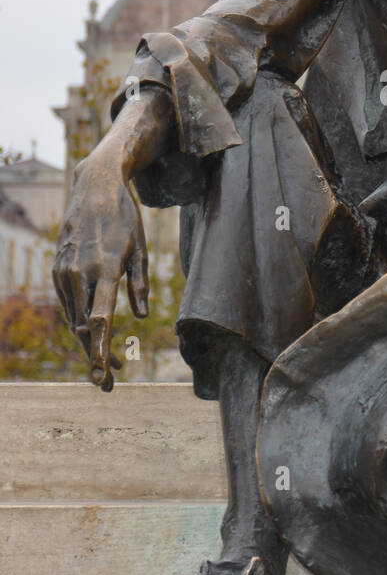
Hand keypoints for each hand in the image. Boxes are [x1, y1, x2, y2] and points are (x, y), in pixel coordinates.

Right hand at [53, 151, 148, 390]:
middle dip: (95, 357)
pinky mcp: (57, 270)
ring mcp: (64, 272)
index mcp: (105, 269)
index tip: (102, 376)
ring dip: (88, 343)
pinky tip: (92, 336)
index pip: (101, 320)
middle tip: (106, 385)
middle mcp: (80, 273)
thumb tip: (141, 318)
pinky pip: (69, 304)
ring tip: (108, 366)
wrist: (93, 190)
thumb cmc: (124, 219)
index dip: (101, 351)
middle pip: (84, 327)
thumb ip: (140, 284)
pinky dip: (79, 322)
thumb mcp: (141, 249)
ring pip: (73, 319)